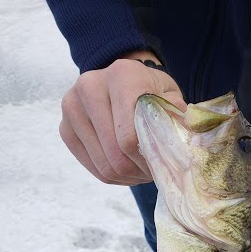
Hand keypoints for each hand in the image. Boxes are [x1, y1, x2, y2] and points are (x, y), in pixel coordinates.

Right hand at [59, 52, 186, 184]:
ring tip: (142, 170)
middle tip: (154, 173)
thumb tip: (185, 147)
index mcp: (120, 75)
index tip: (163, 165)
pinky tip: (126, 168)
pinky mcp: (64, 127)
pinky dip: (112, 175)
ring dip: (127, 176)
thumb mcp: (169, 97)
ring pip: (103, 164)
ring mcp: (72, 107)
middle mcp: (89, 87)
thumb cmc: (149, 91)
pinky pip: (91, 166)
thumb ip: (177, 119)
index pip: (129, 137)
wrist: (120, 81)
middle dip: (138, 171)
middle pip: (115, 153)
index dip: (148, 160)